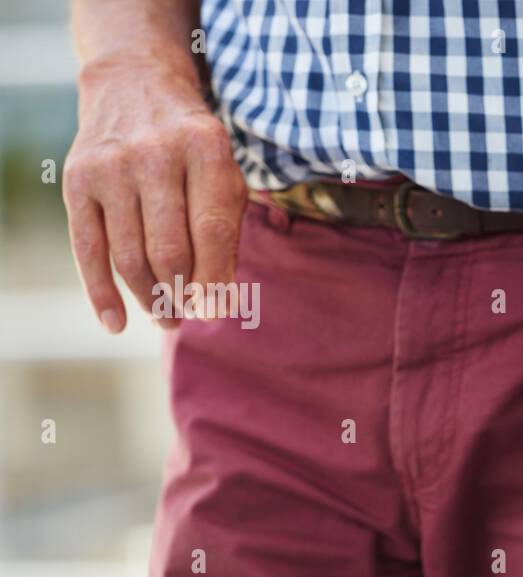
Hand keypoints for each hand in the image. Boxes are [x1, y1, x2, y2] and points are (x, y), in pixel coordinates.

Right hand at [63, 52, 246, 332]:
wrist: (134, 86)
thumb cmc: (193, 148)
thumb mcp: (225, 173)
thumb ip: (226, 233)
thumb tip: (219, 306)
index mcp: (206, 148)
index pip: (211, 231)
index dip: (214, 281)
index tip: (217, 313)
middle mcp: (155, 153)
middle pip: (169, 250)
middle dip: (182, 295)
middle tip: (189, 315)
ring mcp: (111, 165)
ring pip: (130, 256)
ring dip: (150, 299)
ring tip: (166, 318)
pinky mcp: (77, 179)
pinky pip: (88, 249)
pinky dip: (101, 293)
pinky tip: (116, 324)